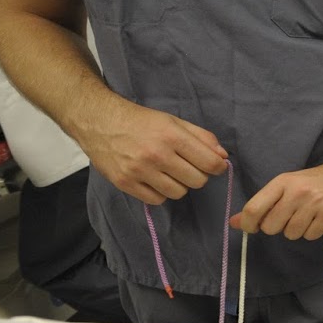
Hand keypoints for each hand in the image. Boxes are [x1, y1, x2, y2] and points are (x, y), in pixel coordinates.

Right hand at [78, 97, 227, 203]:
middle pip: (197, 181)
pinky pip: (156, 200)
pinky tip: (154, 180)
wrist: (100, 122)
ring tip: (169, 172)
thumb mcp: (174, 121)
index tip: (214, 165)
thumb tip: (222, 156)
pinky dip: (160, 193)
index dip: (217, 167)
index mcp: (172, 136)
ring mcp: (139, 171)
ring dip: (179, 185)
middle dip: (198, 175)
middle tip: (187, 166)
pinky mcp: (125, 183)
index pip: (210, 163)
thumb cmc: (141, 121)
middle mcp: (156, 155)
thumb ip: (201, 137)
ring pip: (178, 193)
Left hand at [232, 159, 322, 240]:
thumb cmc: (315, 181)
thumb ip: (261, 204)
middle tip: (289, 217)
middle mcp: (297, 191)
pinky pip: (310, 236)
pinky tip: (319, 219)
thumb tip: (234, 223)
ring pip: (291, 234)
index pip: (254, 209)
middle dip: (277, 227)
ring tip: (307, 216)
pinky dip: (313, 232)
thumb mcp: (286, 186)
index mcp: (282, 182)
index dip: (248, 224)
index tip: (252, 227)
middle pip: (271, 227)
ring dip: (297, 230)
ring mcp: (315, 203)